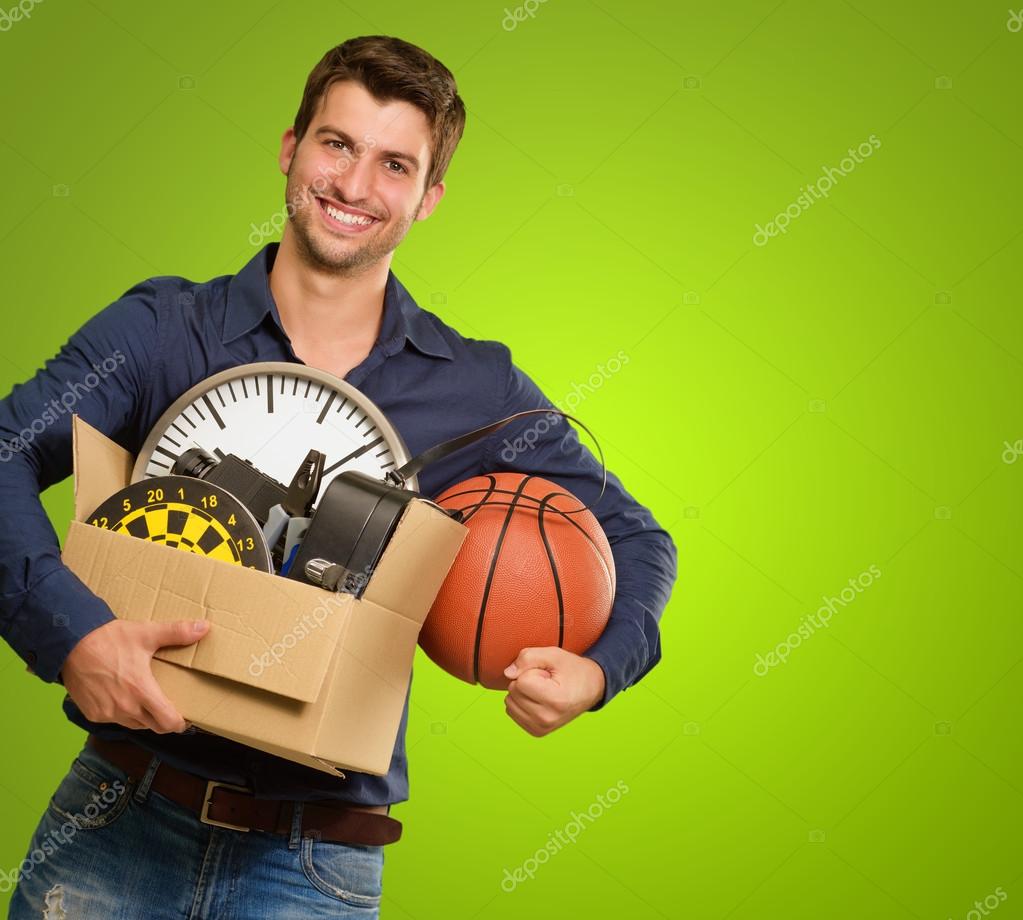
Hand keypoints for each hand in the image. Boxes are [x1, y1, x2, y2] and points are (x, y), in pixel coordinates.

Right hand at [61, 618, 209, 733]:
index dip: (180, 723)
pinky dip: (122, 713)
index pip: (168, 723)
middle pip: (153, 727)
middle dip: (164, 721)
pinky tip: (123, 698)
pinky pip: (114, 720)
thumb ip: (177, 633)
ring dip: (143, 717)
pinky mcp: (92, 714)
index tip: (185, 718)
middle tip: (169, 708)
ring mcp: (107, 713)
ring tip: (147, 700)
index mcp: (142, 691)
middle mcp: (125, 708)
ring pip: (134, 725)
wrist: (71, 644)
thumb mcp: (147, 634)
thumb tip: (204, 626)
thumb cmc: (109, 639)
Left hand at [503, 647, 605, 736]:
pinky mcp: (537, 732)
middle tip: (547, 682)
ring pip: (509, 703)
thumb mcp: (554, 655)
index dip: (532, 671)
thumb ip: (528, 657)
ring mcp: (542, 728)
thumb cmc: (572, 670)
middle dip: (526, 681)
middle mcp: (548, 719)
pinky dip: (521, 702)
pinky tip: (539, 700)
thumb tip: (507, 673)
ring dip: (523, 692)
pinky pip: (512, 712)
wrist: (591, 688)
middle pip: (513, 692)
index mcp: (555, 700)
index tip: (548, 674)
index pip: (521, 681)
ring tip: (544, 690)